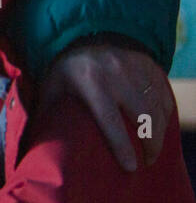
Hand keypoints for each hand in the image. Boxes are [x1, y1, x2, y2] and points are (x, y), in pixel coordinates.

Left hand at [44, 43, 173, 170]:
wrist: (84, 35)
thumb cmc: (65, 70)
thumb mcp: (51, 88)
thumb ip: (48, 113)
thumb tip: (36, 145)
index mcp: (90, 81)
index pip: (111, 120)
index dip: (122, 146)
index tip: (131, 167)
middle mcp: (117, 73)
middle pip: (143, 117)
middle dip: (150, 144)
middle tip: (146, 161)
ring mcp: (136, 67)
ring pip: (158, 108)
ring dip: (160, 133)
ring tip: (153, 150)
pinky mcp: (150, 65)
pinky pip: (165, 96)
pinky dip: (165, 115)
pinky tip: (159, 128)